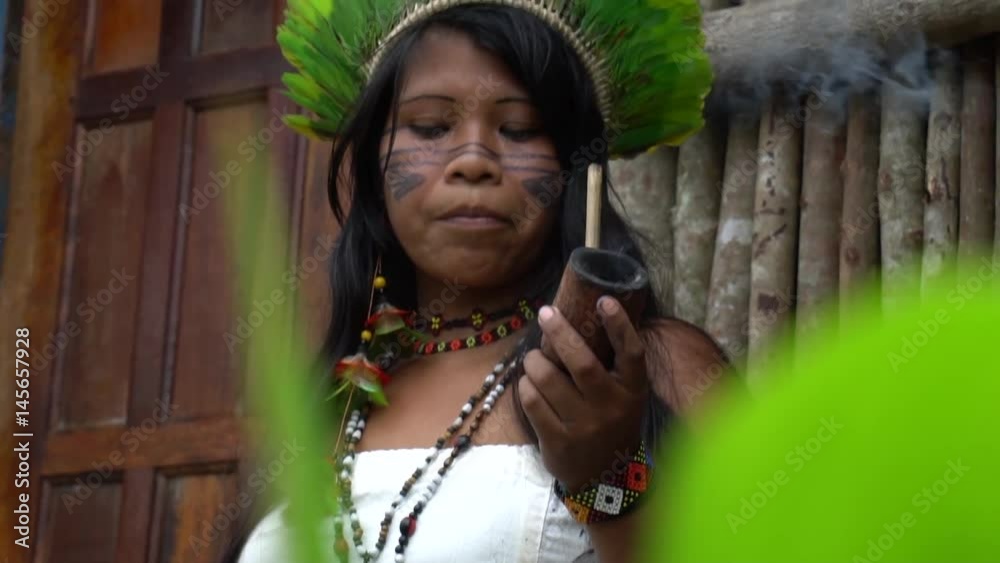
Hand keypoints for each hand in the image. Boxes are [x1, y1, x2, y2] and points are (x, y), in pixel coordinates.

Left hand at [519, 296, 648, 491]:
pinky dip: (525, 387)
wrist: (608, 478)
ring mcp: (584, 426)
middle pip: (582, 362)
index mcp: (632, 391)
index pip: (631, 352)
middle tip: (546, 313)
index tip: (604, 299)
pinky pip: (532, 402)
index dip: (619, 325)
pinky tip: (528, 385)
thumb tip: (579, 319)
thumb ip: (611, 367)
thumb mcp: (626, 396)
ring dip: (534, 362)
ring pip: (548, 380)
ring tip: (533, 358)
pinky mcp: (558, 441)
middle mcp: (611, 406)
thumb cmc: (613, 423)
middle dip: (560, 332)